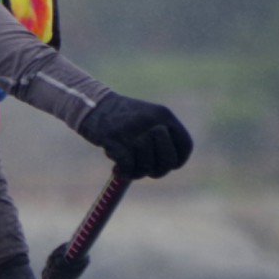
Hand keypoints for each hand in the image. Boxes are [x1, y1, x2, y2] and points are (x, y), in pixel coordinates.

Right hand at [78, 93, 192, 179]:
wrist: (93, 106)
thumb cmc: (120, 118)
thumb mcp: (147, 119)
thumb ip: (161, 138)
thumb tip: (168, 166)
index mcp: (165, 115)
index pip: (185, 147)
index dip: (176, 162)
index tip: (162, 165)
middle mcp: (153, 122)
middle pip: (167, 161)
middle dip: (156, 171)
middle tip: (144, 169)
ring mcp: (134, 130)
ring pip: (146, 165)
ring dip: (136, 173)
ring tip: (126, 168)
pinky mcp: (115, 138)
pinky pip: (128, 165)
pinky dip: (124, 173)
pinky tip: (117, 170)